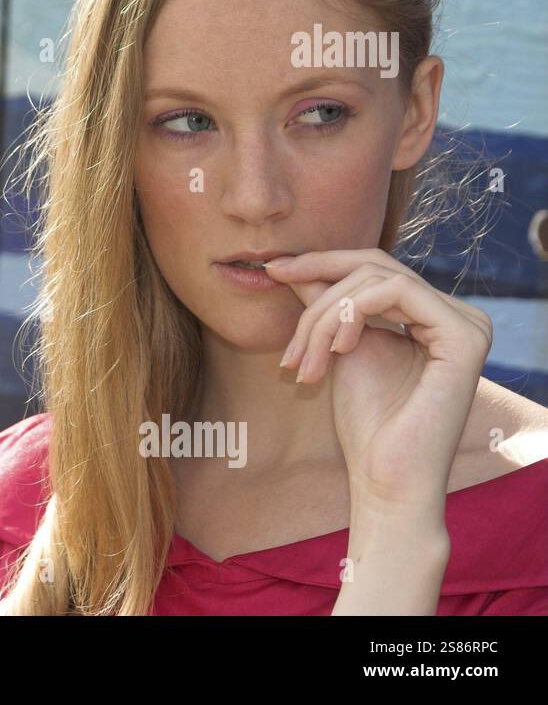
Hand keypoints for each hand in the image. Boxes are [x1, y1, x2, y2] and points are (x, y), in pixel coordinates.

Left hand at [264, 249, 492, 510]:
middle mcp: (453, 315)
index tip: (272, 269)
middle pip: (374, 265)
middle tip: (276, 284)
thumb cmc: (365, 423)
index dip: (320, 262)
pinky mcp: (465, 337)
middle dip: (317, 277)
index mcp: (429, 316)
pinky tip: (339, 348)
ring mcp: (466, 324)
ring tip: (305, 358)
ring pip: (377, 278)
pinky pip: (397, 290)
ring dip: (325, 313)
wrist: (386, 478)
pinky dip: (352, 310)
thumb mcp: (337, 347)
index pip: (372, 268)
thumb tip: (290, 264)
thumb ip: (324, 304)